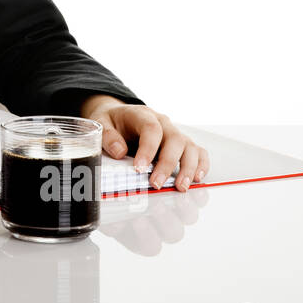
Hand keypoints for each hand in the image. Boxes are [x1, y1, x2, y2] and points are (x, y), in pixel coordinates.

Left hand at [79, 94, 209, 192]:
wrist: (119, 116)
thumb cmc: (112, 122)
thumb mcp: (101, 123)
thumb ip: (107, 135)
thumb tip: (119, 151)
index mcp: (142, 115)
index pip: (151, 129)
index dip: (147, 149)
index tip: (139, 168)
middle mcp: (163, 123)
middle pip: (174, 139)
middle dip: (167, 164)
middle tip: (156, 184)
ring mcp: (174, 133)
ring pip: (189, 147)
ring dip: (188, 168)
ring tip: (180, 187)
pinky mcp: (182, 145)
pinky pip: (199, 152)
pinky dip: (201, 165)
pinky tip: (197, 179)